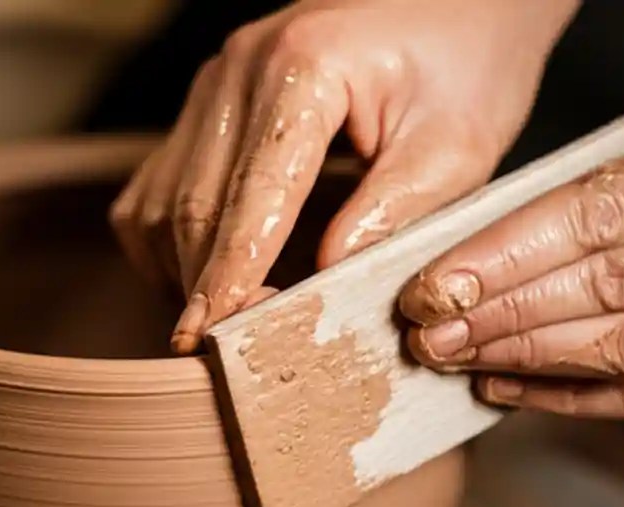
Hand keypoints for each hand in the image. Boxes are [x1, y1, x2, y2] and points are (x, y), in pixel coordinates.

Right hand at [109, 0, 579, 352]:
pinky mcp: (207, 104)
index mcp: (302, 67)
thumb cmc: (468, 63)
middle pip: (193, 207)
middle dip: (206, 289)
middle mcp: (238, 68)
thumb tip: (324, 285)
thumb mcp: (456, 146)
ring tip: (226, 324)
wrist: (461, 1)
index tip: (212, 337)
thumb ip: (392, 214)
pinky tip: (206, 277)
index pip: (252, 195)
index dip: (231, 276)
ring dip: (183, 271)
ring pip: (163, 203)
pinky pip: (155, 188)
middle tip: (233, 354)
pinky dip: (167, 243)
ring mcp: (213, 83)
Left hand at [399, 93, 623, 417]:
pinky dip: (572, 398)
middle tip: (423, 330)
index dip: (499, 258)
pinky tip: (508, 387)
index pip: (590, 221)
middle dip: (494, 315)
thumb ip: (621, 178)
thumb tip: (499, 235)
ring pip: (620, 352)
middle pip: (597, 291)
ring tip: (452, 357)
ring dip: (522, 359)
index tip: (430, 282)